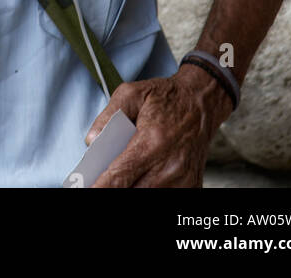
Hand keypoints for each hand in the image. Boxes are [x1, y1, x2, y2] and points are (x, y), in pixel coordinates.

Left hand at [86, 66, 233, 187]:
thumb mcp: (131, 93)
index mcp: (152, 143)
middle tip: (104, 176)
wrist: (201, 103)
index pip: (119, 177)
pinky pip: (162, 196)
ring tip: (126, 172)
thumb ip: (107, 116)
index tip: (89, 188)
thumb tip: (92, 142)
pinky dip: (148, 187)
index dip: (101, 186)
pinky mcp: (190, 188)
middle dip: (113, 186)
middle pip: (131, 192)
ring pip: (145, 197)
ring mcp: (182, 182)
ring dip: (131, 186)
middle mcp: (169, 167)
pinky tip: (143, 175)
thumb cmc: (166, 98)